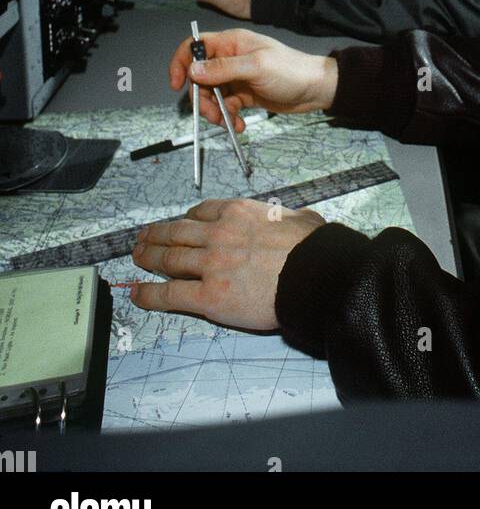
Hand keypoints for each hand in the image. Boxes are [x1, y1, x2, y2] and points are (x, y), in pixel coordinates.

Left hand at [131, 200, 324, 330]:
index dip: (185, 219)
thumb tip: (302, 218)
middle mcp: (218, 234)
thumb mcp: (302, 219)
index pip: (202, 212)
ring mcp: (210, 265)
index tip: (179, 224)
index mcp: (238, 212)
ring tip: (136, 257)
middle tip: (143, 238)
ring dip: (147, 257)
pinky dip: (148, 293)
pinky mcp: (209, 296)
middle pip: (177, 233)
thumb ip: (290, 217)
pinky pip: (170, 294)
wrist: (314, 276)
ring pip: (168, 259)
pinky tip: (137, 293)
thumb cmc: (314, 249)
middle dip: (156, 235)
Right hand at [169, 26, 337, 130]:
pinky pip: (226, 107)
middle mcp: (231, 59)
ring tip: (228, 122)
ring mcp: (237, 78)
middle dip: (201, 98)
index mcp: (232, 43)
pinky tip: (239, 125)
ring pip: (211, 95)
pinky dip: (228, 118)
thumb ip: (223, 69)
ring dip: (215, 112)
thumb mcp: (256, 68)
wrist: (316, 90)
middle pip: (200, 77)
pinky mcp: (244, 95)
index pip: (196, 46)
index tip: (175, 84)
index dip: (181, 63)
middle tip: (212, 114)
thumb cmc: (291, 71)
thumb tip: (193, 70)